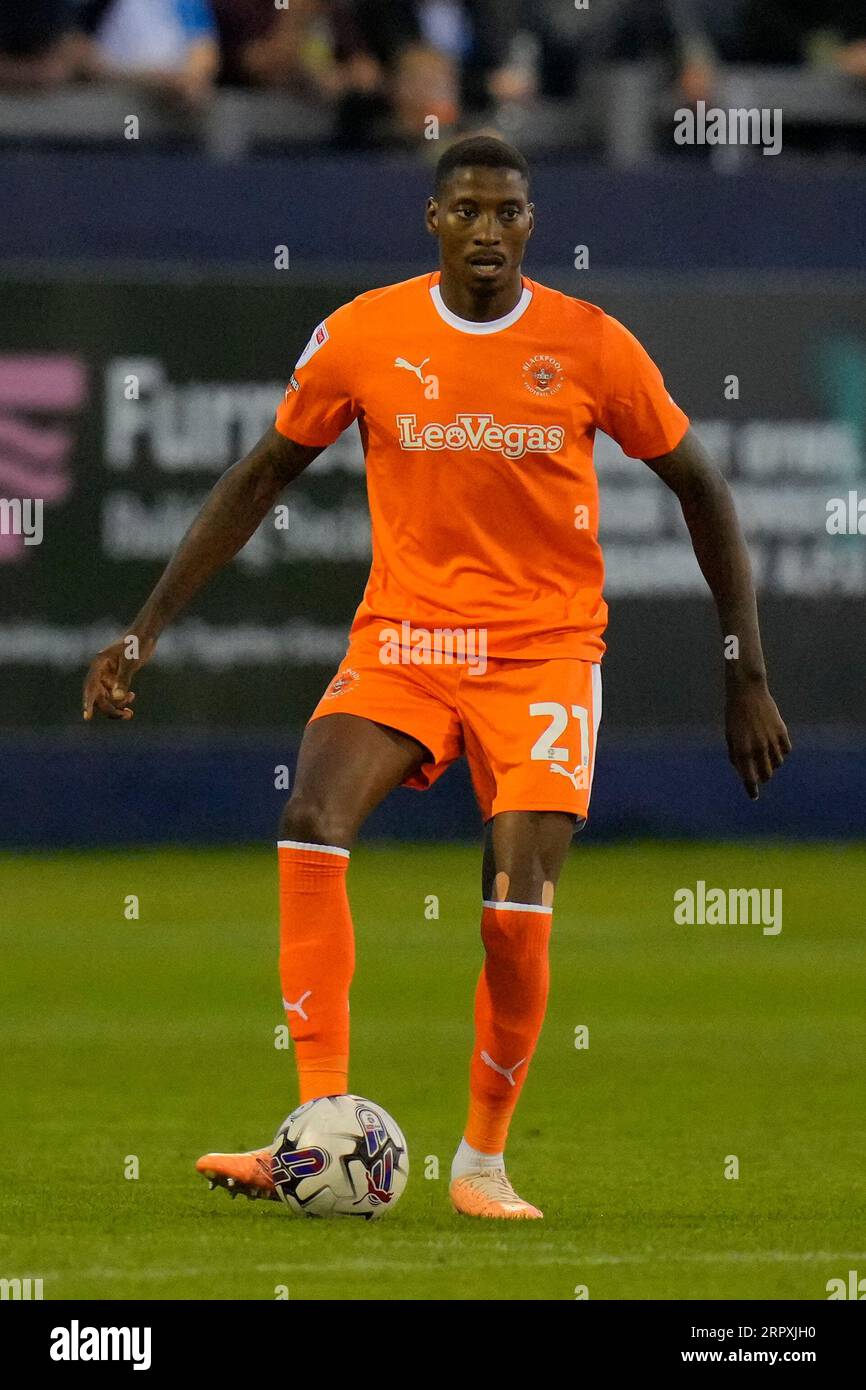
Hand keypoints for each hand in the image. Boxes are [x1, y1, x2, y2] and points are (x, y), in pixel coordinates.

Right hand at [82, 633, 155, 721]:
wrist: (146, 635)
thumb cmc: (136, 645)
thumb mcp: (130, 662)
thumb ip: (123, 680)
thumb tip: (117, 698)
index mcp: (98, 665)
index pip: (90, 687)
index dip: (88, 702)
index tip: (87, 717)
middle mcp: (100, 672)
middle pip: (99, 697)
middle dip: (110, 709)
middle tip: (126, 715)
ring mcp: (108, 676)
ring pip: (107, 698)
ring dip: (117, 707)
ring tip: (130, 714)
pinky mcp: (116, 678)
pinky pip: (115, 695)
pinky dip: (122, 700)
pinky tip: (131, 697)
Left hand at [725, 677, 790, 799]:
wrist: (747, 693)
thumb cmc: (734, 715)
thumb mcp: (730, 736)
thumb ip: (736, 755)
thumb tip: (744, 772)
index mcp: (742, 751)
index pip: (749, 778)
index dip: (751, 790)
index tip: (753, 797)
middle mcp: (758, 748)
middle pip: (766, 774)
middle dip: (763, 777)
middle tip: (760, 775)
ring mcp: (771, 740)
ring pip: (777, 763)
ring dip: (772, 764)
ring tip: (765, 756)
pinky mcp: (782, 731)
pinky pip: (786, 750)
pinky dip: (781, 752)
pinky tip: (775, 747)